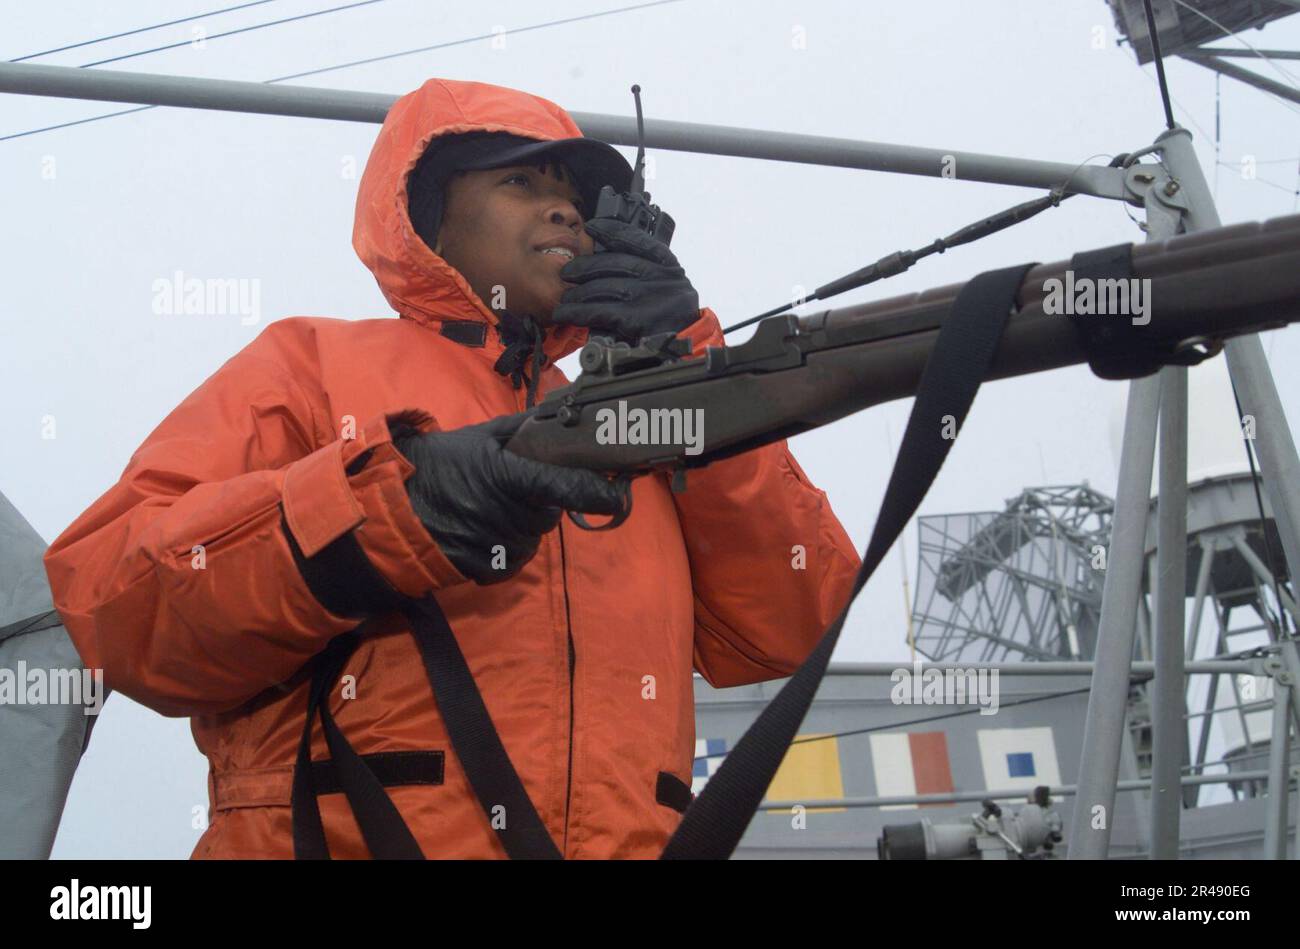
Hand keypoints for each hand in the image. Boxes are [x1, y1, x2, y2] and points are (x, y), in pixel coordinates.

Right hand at [391, 416, 622, 583]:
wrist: (389, 509)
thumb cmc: (435, 466)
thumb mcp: (477, 438)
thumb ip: (519, 430)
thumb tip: (557, 417)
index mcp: (507, 477)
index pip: (565, 487)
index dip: (598, 494)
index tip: (619, 497)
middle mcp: (506, 513)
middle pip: (549, 514)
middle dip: (540, 504)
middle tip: (511, 490)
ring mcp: (495, 545)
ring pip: (533, 540)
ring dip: (521, 527)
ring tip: (488, 510)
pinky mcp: (485, 570)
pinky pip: (512, 562)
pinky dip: (505, 550)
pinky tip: (481, 533)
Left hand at [553, 217, 699, 343]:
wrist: (688, 347)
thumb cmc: (672, 318)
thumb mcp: (667, 286)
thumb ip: (646, 272)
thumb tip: (606, 260)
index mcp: (668, 264)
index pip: (636, 239)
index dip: (611, 231)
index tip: (591, 226)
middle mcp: (660, 276)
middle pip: (614, 263)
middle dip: (585, 267)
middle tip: (566, 272)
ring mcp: (649, 296)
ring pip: (603, 287)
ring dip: (578, 294)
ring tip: (564, 299)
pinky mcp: (637, 319)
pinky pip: (599, 310)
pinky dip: (578, 312)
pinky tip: (565, 313)